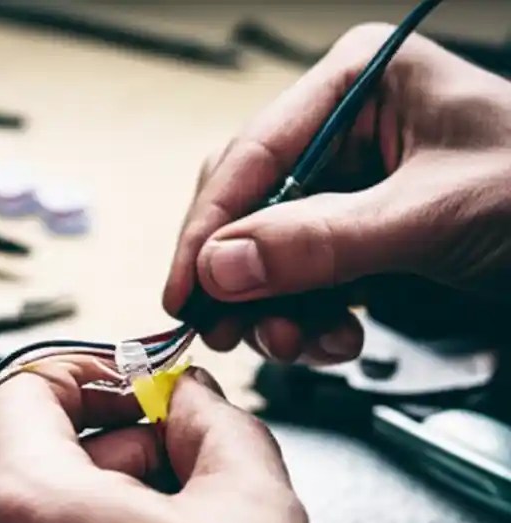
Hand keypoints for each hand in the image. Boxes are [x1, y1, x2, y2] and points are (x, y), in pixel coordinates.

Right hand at [164, 23, 510, 364]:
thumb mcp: (434, 215)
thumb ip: (322, 242)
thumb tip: (221, 267)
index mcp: (358, 81)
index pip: (251, 154)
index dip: (209, 229)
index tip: (185, 292)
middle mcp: (346, 124)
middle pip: (250, 203)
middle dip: (243, 276)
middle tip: (234, 331)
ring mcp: (354, 179)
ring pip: (270, 249)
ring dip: (276, 307)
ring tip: (300, 345)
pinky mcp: (366, 228)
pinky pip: (307, 275)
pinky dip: (310, 316)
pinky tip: (335, 339)